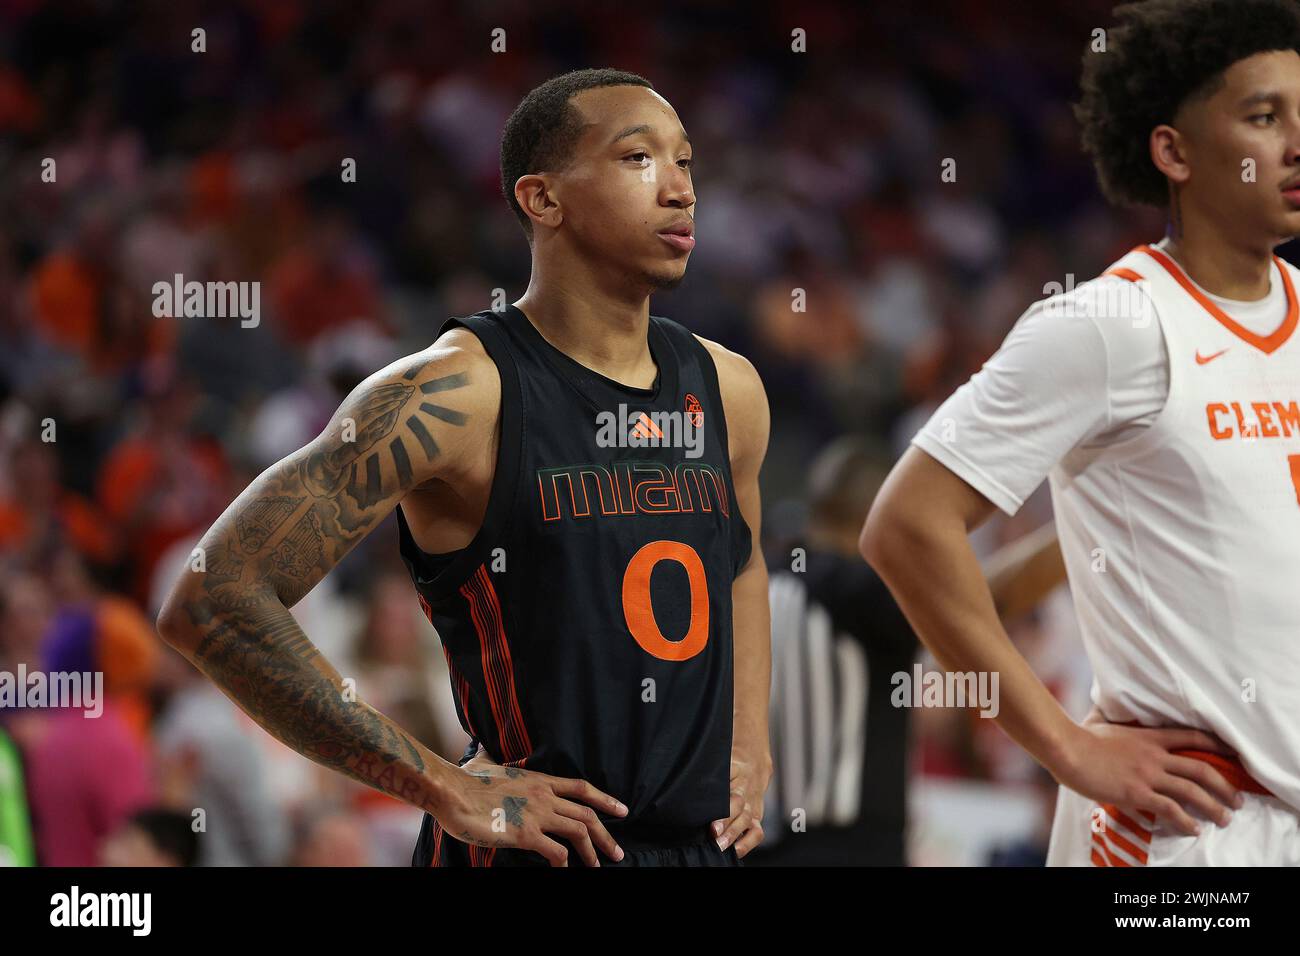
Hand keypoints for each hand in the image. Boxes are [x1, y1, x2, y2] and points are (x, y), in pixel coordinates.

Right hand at [437, 746, 628, 866]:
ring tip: (598, 867)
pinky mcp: (526, 834)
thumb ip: (490, 759)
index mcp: (539, 779)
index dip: (605, 800)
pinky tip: (563, 872)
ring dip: (592, 852)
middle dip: (606, 835)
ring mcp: (537, 814)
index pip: (582, 788)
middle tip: (618, 852)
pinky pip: (556, 853)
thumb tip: (481, 749)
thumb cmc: (465, 781)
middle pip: (587, 815)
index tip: (622, 810)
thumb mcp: (484, 764)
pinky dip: (564, 865)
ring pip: (579, 833)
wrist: (452, 792)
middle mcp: (544, 795)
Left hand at [710, 744, 771, 857]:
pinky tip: (736, 851)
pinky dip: (748, 843)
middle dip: (727, 822)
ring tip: (722, 846)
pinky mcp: (757, 816)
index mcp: (736, 774)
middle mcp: (745, 790)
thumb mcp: (721, 761)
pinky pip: (757, 831)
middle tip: (714, 833)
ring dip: (735, 834)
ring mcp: (752, 805)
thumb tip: (688, 782)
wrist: (754, 762)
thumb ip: (709, 772)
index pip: (729, 790)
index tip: (712, 819)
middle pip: (739, 806)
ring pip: (748, 819)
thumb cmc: (731, 762)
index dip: (722, 806)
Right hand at [1054, 708, 1242, 835]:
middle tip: (1237, 800)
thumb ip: (1109, 719)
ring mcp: (1147, 775)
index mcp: (1149, 737)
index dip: (1217, 745)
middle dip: (1225, 786)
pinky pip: (1169, 810)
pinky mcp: (1136, 793)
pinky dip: (1185, 822)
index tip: (1233, 755)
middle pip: (1202, 768)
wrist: (1067, 748)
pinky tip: (1193, 830)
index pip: (1192, 737)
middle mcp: (1155, 756)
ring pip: (1192, 791)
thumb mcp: (1100, 722)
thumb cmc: (1079, 736)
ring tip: (1224, 819)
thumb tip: (1098, 710)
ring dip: (1213, 807)